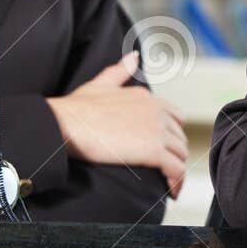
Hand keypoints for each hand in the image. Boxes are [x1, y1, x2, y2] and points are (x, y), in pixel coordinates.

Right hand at [50, 51, 187, 197]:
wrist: (66, 123)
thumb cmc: (77, 108)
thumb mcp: (101, 84)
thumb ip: (121, 71)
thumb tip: (134, 56)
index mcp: (147, 97)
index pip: (174, 117)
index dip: (171, 134)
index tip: (165, 148)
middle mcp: (156, 111)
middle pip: (179, 137)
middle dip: (175, 153)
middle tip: (166, 170)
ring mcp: (156, 130)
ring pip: (180, 153)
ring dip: (177, 169)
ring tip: (170, 183)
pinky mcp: (153, 150)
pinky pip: (175, 169)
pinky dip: (177, 182)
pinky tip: (172, 191)